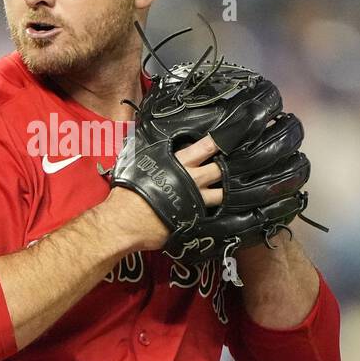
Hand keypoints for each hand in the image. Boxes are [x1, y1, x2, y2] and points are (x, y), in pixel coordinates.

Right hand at [102, 135, 222, 250]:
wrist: (125, 222)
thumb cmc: (128, 193)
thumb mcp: (135, 163)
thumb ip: (149, 152)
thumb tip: (151, 143)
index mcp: (179, 163)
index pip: (206, 147)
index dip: (220, 141)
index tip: (229, 138)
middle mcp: (192, 180)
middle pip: (220, 169)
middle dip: (228, 165)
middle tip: (233, 163)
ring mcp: (196, 201)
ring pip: (222, 194)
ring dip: (227, 190)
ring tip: (230, 188)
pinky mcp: (195, 219)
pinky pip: (212, 214)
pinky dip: (217, 211)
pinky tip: (218, 210)